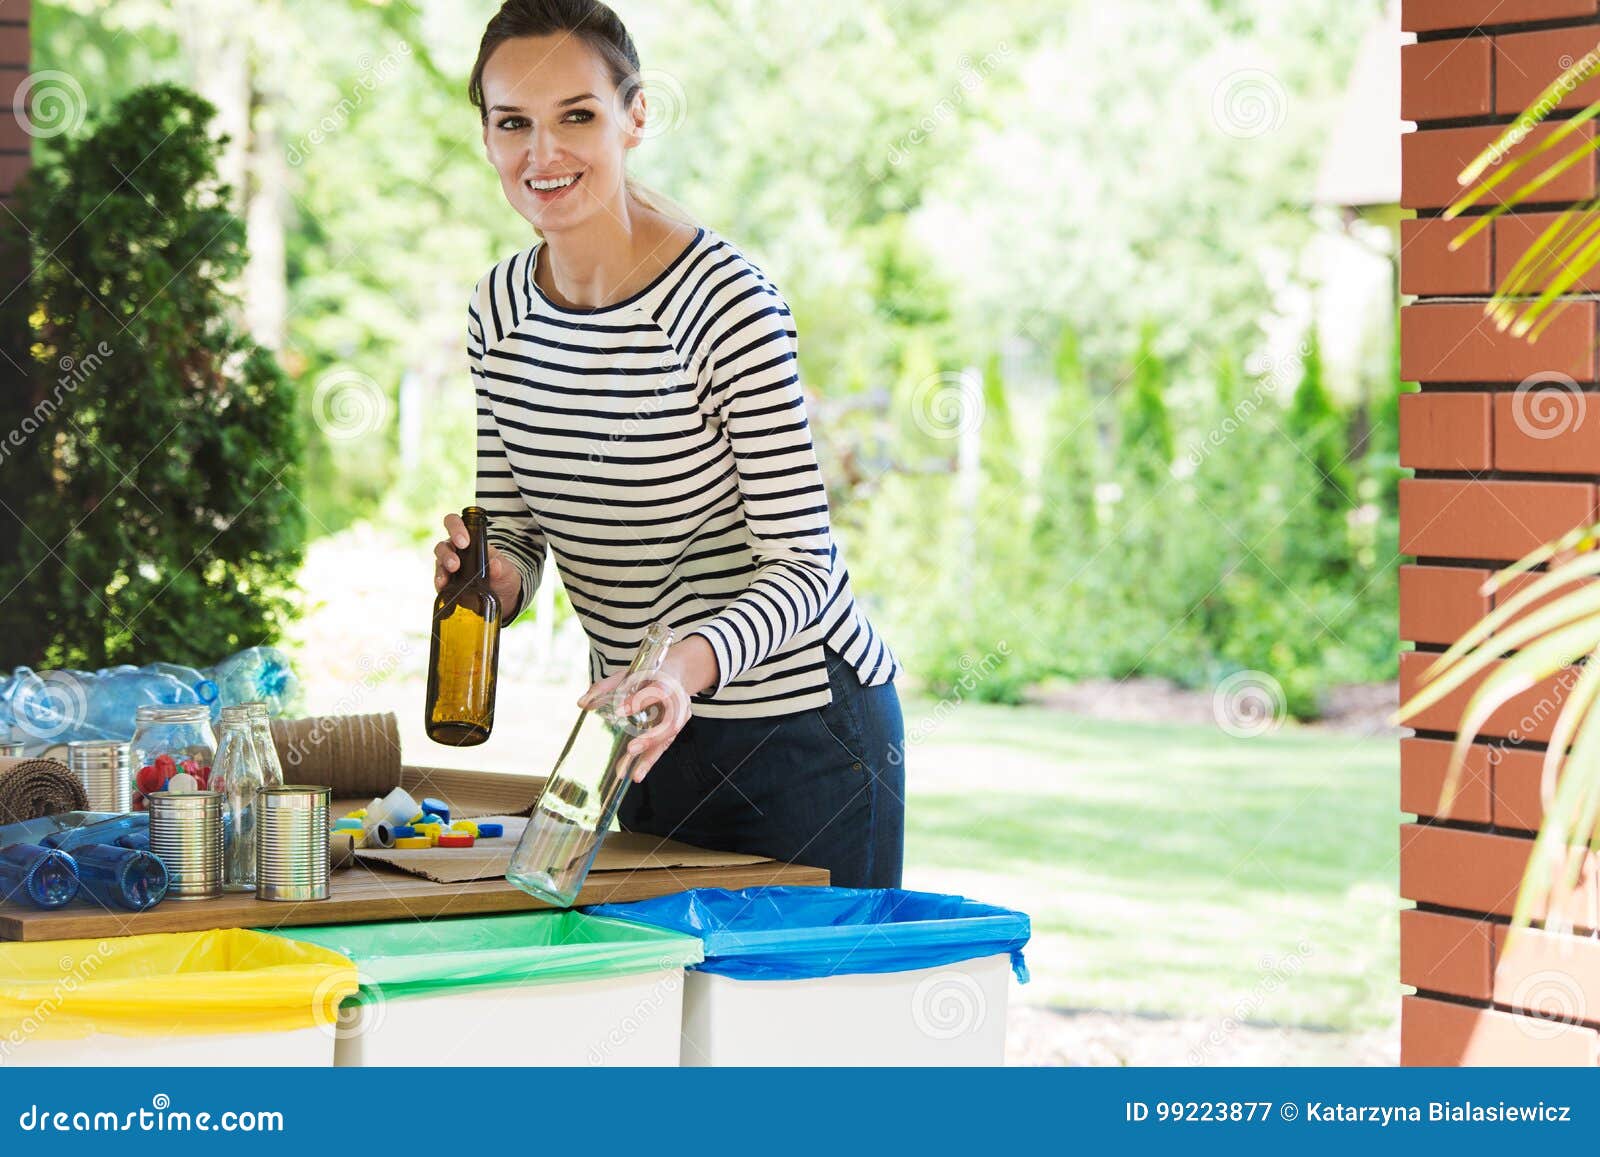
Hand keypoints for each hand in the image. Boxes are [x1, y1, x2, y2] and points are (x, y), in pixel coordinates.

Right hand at [433, 511, 521, 611]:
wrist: (502, 598)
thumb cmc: (502, 576)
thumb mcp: (507, 571)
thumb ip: (502, 568)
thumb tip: (494, 565)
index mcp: (470, 540)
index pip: (455, 524)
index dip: (455, 528)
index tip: (464, 541)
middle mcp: (456, 551)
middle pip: (443, 545)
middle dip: (447, 553)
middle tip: (455, 564)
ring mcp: (449, 566)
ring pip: (439, 560)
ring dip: (443, 566)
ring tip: (450, 574)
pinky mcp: (446, 582)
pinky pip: (438, 579)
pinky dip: (439, 581)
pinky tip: (442, 585)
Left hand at [578, 666, 692, 782]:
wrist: (678, 673)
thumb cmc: (650, 673)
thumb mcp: (628, 673)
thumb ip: (605, 687)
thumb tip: (581, 704)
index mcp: (666, 681)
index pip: (656, 691)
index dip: (639, 702)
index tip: (619, 712)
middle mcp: (678, 701)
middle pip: (669, 723)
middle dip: (651, 738)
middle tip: (630, 749)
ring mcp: (681, 716)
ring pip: (668, 739)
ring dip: (650, 757)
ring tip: (634, 774)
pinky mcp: (676, 728)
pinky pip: (663, 746)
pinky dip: (650, 761)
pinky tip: (637, 773)